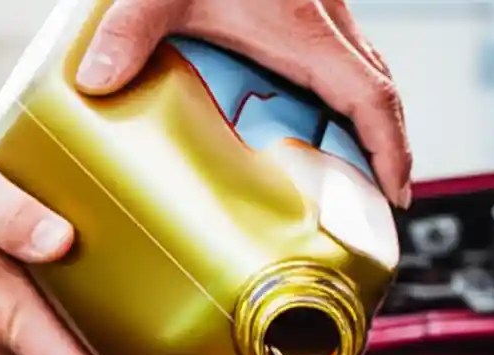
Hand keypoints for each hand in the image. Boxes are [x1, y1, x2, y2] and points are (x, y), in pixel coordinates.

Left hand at [76, 0, 413, 207]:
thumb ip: (129, 30)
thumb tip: (97, 81)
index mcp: (303, 29)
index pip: (371, 98)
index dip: (392, 151)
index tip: (396, 194)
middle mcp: (324, 20)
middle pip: (380, 92)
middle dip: (389, 148)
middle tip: (381, 196)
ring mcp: (319, 10)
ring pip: (365, 72)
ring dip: (369, 121)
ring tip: (357, 166)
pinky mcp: (303, 3)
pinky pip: (343, 57)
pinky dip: (345, 93)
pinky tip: (315, 112)